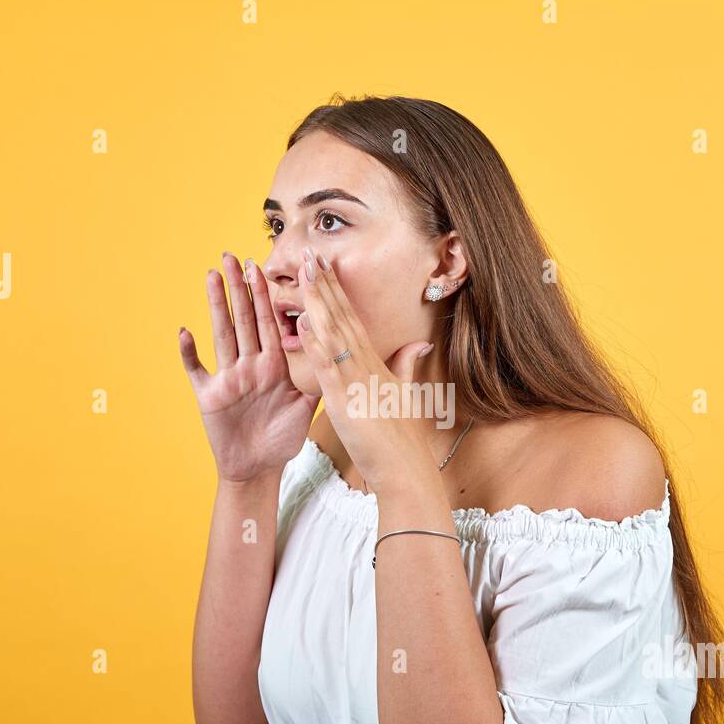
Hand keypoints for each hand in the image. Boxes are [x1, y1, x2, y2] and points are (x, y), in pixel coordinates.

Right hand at [178, 252, 319, 483]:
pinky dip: (189, 353)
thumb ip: (318, 378)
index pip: (269, 322)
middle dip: (239, 287)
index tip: (262, 264)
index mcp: (273, 364)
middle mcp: (249, 365)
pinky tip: (184, 332)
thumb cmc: (282, 437)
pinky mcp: (209, 396)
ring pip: (222, 334)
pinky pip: (196, 371)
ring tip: (212, 275)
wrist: (258, 468)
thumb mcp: (305, 406)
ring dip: (217, 305)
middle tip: (231, 255)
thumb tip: (343, 354)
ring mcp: (228, 378)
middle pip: (244, 319)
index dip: (265, 294)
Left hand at [293, 246, 437, 493]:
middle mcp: (366, 365)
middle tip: (311, 254)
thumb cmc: (402, 439)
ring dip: (318, 302)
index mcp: (375, 363)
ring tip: (305, 273)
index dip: (338, 292)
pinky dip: (316, 344)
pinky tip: (303, 324)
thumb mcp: (405, 395)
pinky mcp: (347, 400)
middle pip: (342, 317)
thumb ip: (408, 366)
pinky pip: (329, 367)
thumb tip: (420, 343)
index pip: (353, 319)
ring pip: (334, 333)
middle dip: (325, 285)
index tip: (325, 267)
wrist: (406, 469)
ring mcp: (356, 380)